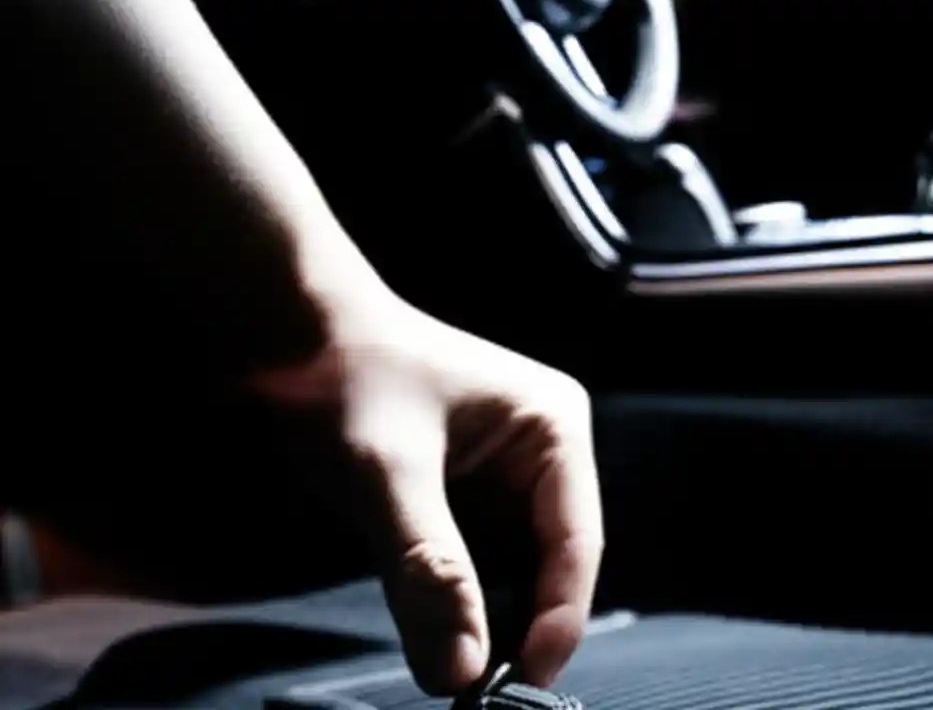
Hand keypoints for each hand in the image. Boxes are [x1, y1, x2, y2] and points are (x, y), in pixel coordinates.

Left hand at [251, 290, 602, 693]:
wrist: (284, 331)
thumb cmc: (344, 376)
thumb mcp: (385, 473)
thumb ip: (426, 568)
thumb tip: (459, 673)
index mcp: (553, 429)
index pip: (575, 541)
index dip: (557, 617)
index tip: (522, 683)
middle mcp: (542, 456)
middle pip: (549, 566)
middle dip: (518, 628)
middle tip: (483, 694)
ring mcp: (503, 480)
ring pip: (511, 575)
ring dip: (485, 625)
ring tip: (456, 676)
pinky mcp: (462, 501)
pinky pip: (472, 568)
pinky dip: (455, 607)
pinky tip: (434, 641)